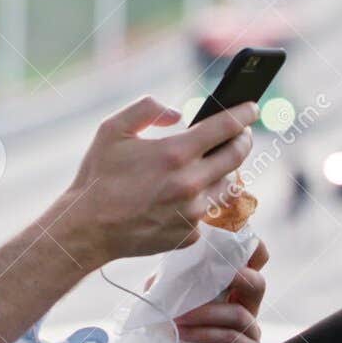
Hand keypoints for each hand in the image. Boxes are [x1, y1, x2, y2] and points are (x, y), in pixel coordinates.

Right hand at [46, 96, 257, 267]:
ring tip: (215, 162)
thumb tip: (178, 113)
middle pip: (237, 155)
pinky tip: (188, 194)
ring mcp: (193, 212)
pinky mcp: (190, 234)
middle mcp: (190, 183)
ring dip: (226, 170)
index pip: (226, 127)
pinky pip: (208, 212)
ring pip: (228, 185)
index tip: (253, 108)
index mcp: (175, 153)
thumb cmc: (98, 176)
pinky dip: (203, 200)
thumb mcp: (113, 129)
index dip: (244, 113)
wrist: (88, 228)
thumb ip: (147, 109)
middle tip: (242, 133)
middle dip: (244, 139)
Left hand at [175, 239, 269, 342]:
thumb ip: (174, 284)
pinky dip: (204, 333)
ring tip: (178, 317)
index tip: (229, 240)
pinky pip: (230, 338)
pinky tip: (183, 333)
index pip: (256, 261)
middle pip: (257, 283)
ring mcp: (250, 330)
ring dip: (205, 313)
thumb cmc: (183, 329)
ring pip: (238, 313)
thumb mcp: (178, 300)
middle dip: (234, 277)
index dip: (252, 248)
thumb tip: (157, 279)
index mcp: (236, 287)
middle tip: (207, 275)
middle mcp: (249, 306)